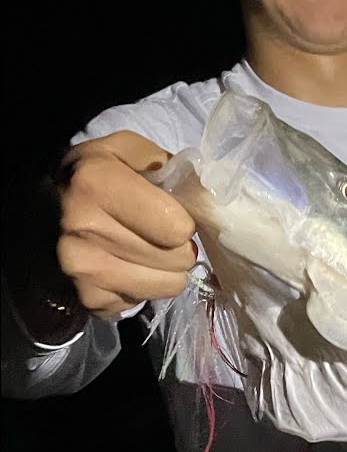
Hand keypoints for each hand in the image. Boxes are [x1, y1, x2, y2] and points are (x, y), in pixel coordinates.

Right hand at [56, 131, 196, 317]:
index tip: (169, 212)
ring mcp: (82, 270)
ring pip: (169, 285)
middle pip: (179, 258)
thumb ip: (166, 164)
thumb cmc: (89, 178)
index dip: (182, 219)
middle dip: (179, 246)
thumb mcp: (122, 150)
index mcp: (96, 184)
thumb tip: (203, 196)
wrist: (37, 217)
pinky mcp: (87, 300)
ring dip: (166, 270)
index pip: (178, 226)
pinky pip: (143, 301)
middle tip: (159, 233)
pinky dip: (142, 287)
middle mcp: (85, 230)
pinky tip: (125, 267)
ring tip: (145, 250)